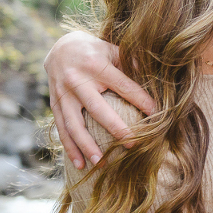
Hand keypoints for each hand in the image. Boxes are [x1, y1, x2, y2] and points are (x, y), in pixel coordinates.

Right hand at [46, 30, 156, 168]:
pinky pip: (62, 129)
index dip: (141, 101)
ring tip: (101, 163)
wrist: (60, 47)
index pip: (123, 87)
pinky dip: (70, 148)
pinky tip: (80, 164)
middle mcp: (77, 81)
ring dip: (87, 145)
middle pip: (97, 108)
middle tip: (132, 145)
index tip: (156, 116)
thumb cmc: (96, 51)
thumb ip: (132, 64)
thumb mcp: (114, 50)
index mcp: (97, 66)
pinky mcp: (55, 105)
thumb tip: (157, 79)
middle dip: (114, 128)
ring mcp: (63, 94)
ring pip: (74, 124)